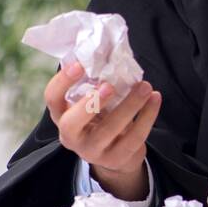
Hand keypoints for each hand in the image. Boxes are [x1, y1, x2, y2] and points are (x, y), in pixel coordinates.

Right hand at [44, 62, 161, 199]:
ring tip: (145, 86)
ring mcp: (93, 151)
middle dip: (90, 104)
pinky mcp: (117, 158)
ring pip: (109, 130)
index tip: (80, 65)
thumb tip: (111, 48)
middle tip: (109, 85)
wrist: (118, 155)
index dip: (62, 82)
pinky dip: (148, 116)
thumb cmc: (103, 119)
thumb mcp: (95, 102)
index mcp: (62, 116)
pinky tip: (155, 98)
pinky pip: (134, 137)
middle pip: (71, 123)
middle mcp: (71, 136)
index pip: (52, 99)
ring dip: (129, 105)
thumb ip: (96, 83)